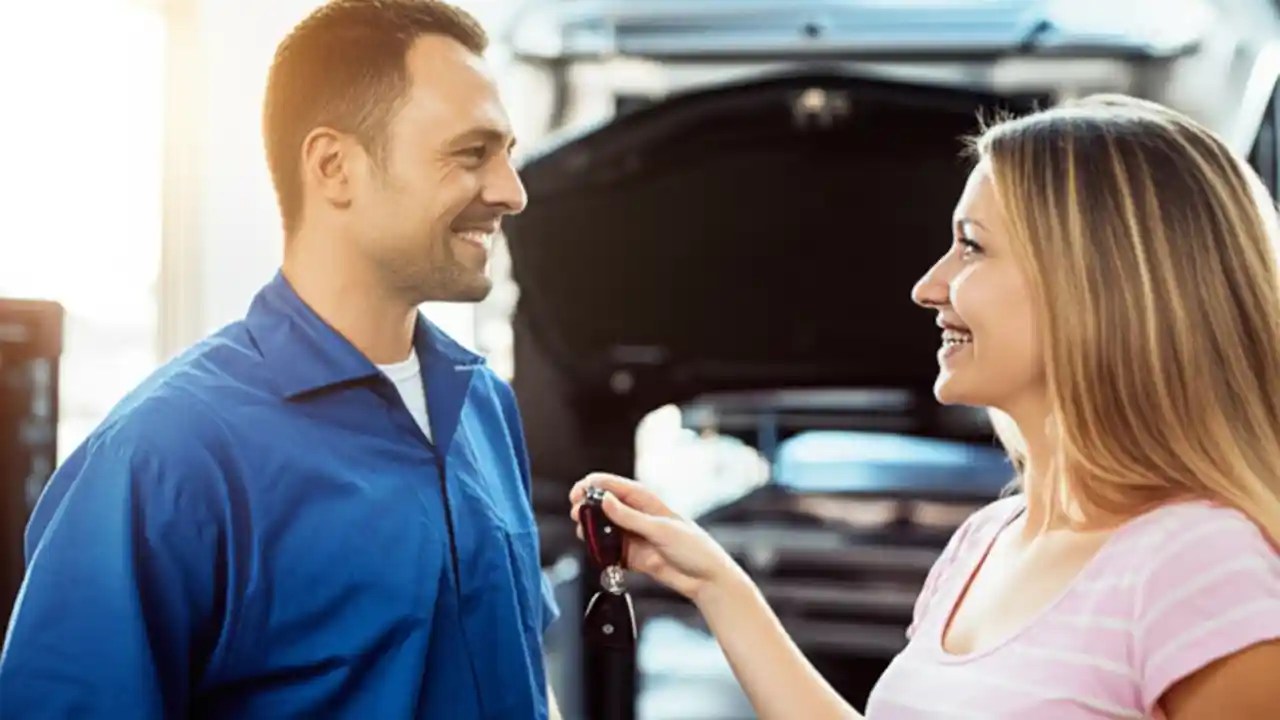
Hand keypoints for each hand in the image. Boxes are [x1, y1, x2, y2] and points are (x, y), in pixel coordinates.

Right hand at [569, 472, 747, 604]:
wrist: (705, 578)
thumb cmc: (693, 547)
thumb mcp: (660, 530)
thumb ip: (630, 517)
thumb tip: (604, 500)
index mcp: (645, 501)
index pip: (612, 485)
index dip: (592, 486)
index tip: (577, 494)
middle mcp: (636, 516)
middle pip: (602, 506)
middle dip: (586, 508)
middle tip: (577, 516)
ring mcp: (632, 536)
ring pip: (602, 529)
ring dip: (590, 531)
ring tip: (584, 536)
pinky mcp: (631, 555)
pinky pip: (608, 551)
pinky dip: (600, 552)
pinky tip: (596, 554)